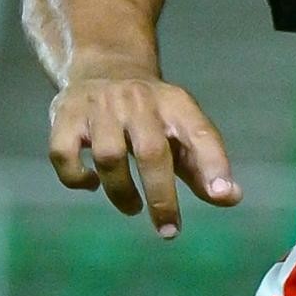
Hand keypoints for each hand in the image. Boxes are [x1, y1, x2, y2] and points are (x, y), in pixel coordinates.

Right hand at [48, 65, 239, 237]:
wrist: (104, 66)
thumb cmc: (151, 116)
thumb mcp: (181, 131)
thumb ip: (204, 167)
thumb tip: (230, 198)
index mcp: (175, 104)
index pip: (200, 132)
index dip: (214, 163)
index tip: (222, 195)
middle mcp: (138, 101)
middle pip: (152, 151)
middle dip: (161, 197)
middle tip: (168, 229)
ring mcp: (99, 106)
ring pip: (109, 156)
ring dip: (121, 192)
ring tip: (131, 206)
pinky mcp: (66, 116)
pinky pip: (64, 154)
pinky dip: (76, 178)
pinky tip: (91, 183)